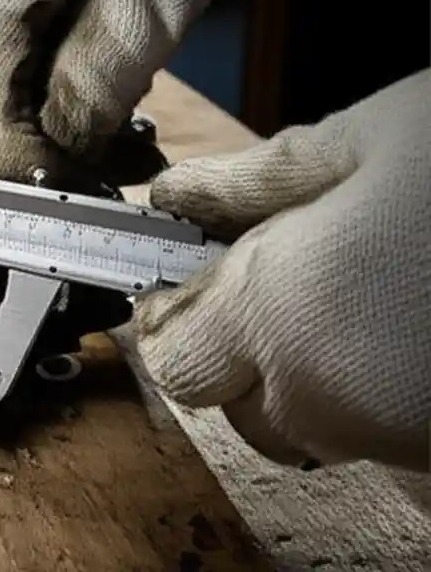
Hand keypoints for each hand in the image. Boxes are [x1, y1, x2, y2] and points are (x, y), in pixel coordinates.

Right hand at [0, 0, 234, 186]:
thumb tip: (57, 172)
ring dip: (24, 128)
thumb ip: (98, 92)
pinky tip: (75, 87)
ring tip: (112, 125)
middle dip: (27, 153)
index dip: (21, 167)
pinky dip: (15, 97)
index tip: (84, 199)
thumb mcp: (153, 0)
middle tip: (116, 167)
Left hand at [135, 69, 430, 470]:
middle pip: (232, 399)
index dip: (173, 311)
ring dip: (308, 370)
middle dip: (241, 340)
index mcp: (285, 314)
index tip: (189, 271)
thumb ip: (258, 180)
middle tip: (294, 264)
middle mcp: (331, 397)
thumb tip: (181, 193)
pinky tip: (412, 321)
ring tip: (368, 288)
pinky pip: (379, 436)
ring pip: (306, 424)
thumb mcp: (373, 138)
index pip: (172, 355)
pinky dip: (376, 390)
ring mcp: (399, 438)